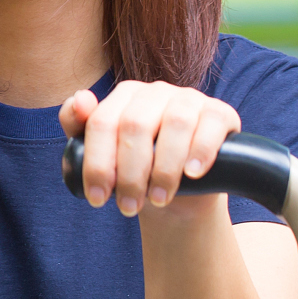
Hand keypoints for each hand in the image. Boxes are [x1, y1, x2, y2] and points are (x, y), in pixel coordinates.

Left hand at [59, 81, 240, 216]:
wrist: (183, 188)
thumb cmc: (136, 167)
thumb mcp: (101, 150)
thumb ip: (77, 124)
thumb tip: (81, 100)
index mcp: (123, 95)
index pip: (102, 123)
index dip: (97, 164)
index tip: (97, 199)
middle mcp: (155, 91)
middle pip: (135, 126)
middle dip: (129, 174)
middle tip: (128, 207)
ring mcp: (190, 99)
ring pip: (175, 125)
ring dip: (164, 169)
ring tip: (158, 200)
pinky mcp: (220, 113)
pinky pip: (212, 125)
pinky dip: (201, 151)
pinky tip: (192, 174)